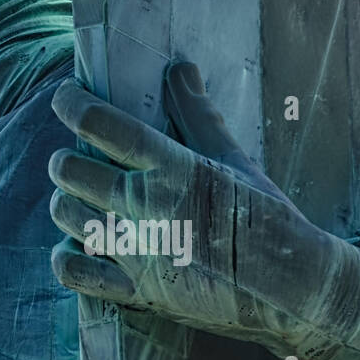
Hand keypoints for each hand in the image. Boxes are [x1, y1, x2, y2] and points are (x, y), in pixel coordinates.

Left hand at [47, 62, 332, 353]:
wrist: (295, 288)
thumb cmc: (266, 216)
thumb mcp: (234, 159)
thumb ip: (197, 114)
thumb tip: (179, 68)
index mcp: (171, 168)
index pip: (99, 123)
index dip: (71, 103)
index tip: (66, 95)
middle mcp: (147, 207)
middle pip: (70, 169)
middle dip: (64, 158)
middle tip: (74, 157)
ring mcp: (138, 251)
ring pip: (66, 214)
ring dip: (65, 201)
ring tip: (80, 198)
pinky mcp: (139, 291)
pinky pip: (76, 273)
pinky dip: (66, 257)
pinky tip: (78, 245)